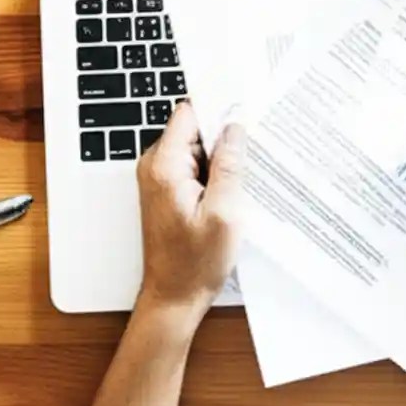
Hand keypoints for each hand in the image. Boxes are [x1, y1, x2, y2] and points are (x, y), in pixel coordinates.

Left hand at [136, 102, 245, 313]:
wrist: (173, 297)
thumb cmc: (194, 264)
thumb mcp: (224, 213)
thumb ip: (229, 166)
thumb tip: (235, 127)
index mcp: (165, 167)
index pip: (188, 113)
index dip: (217, 108)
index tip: (243, 108)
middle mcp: (156, 167)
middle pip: (194, 130)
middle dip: (224, 138)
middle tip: (249, 158)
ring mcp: (160, 179)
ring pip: (197, 150)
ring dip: (221, 160)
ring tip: (238, 185)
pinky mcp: (167, 191)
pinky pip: (194, 168)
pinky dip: (214, 175)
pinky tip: (229, 195)